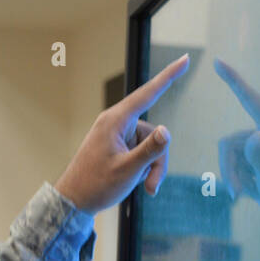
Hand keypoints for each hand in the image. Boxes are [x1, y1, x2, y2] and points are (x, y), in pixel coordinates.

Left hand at [53, 53, 189, 212]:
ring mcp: (117, 134)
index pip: (148, 93)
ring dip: (152, 167)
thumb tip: (166, 131)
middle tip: (152, 186)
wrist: (73, 201)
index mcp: (115, 121)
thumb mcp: (128, 169)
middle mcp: (116, 123)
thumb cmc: (96, 185)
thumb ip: (150, 149)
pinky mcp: (117, 145)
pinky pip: (140, 151)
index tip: (186, 59)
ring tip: (145, 188)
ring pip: (149, 145)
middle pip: (153, 132)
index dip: (169, 76)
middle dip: (158, 159)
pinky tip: (137, 183)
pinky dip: (143, 167)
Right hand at [214, 57, 259, 227]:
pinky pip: (235, 165)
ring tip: (242, 196)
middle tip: (235, 193)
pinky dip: (238, 181)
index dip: (234, 81)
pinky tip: (250, 194)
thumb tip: (252, 135)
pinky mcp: (258, 161)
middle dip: (228, 167)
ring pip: (230, 156)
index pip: (252, 100)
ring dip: (232, 177)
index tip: (218, 62)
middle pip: (231, 141)